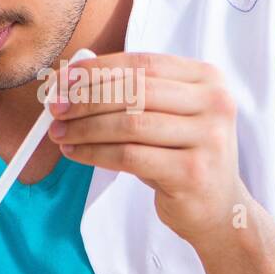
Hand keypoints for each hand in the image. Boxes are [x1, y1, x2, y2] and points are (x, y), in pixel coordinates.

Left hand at [47, 51, 249, 245]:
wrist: (219, 209)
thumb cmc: (182, 156)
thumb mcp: (168, 117)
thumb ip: (134, 93)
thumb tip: (72, 80)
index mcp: (208, 79)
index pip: (143, 64)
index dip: (99, 69)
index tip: (64, 79)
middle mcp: (214, 103)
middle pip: (134, 91)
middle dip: (86, 98)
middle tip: (55, 108)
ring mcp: (207, 137)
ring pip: (128, 124)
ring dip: (85, 127)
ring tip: (59, 132)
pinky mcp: (192, 171)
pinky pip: (128, 156)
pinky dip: (94, 153)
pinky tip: (75, 152)